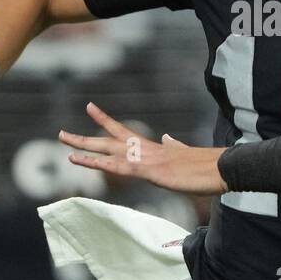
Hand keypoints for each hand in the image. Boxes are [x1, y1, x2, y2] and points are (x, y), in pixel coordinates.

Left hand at [59, 102, 227, 194]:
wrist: (219, 167)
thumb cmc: (205, 166)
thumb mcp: (184, 154)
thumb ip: (173, 145)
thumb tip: (167, 138)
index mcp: (152, 147)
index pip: (123, 131)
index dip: (104, 121)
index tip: (89, 108)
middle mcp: (145, 149)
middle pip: (108, 140)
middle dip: (84, 138)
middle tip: (61, 133)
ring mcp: (145, 159)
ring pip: (107, 151)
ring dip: (83, 148)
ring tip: (63, 141)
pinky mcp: (149, 171)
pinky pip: (117, 167)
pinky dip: (98, 164)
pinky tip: (82, 162)